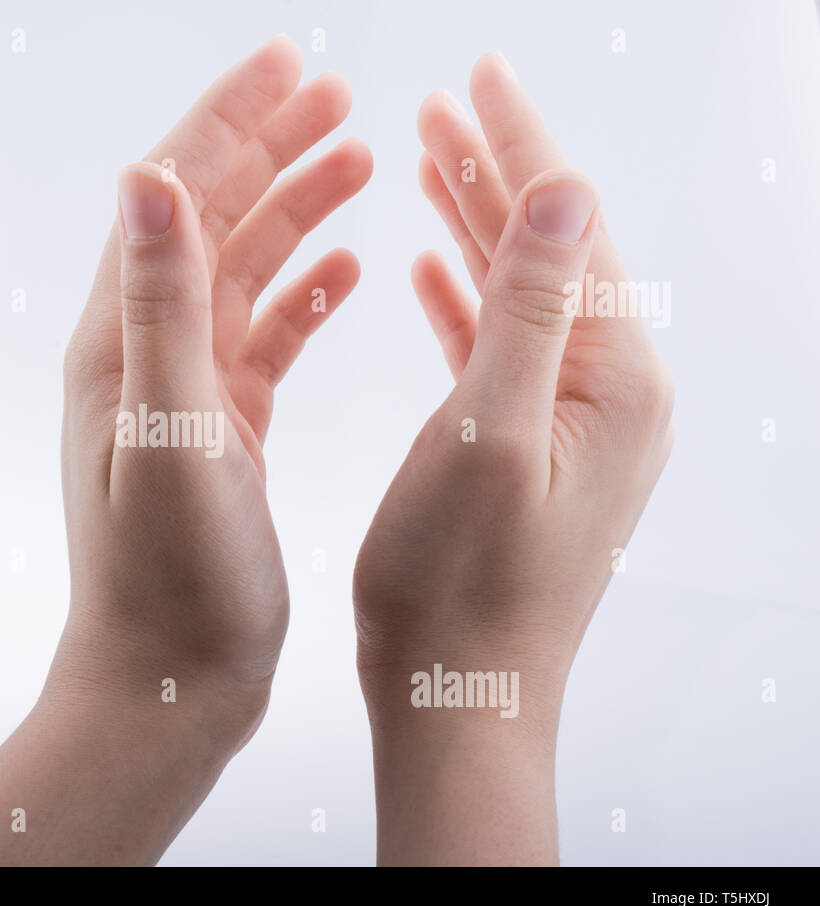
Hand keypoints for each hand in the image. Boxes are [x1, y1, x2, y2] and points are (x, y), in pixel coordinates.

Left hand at [0, 36, 370, 864]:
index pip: (173, 199)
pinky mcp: (222, 433)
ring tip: (361, 162)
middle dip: (269, 148)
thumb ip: (158, 307)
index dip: (227, 122)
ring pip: (244, 274)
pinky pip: (265, 340)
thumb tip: (143, 175)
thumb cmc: (167, 580)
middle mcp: (146, 354)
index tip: (289, 60)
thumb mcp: (166, 435)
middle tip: (339, 95)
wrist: (168, 682)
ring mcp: (186, 392)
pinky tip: (348, 273)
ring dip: (296, 212)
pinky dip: (305, 296)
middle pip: (209, 220)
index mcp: (124, 341)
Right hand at [352, 53, 672, 863]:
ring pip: (520, 292)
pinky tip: (429, 262)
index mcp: (616, 383)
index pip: (570, 231)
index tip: (478, 73)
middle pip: (551, 250)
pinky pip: (499, 344)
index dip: (519, 146)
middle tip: (443, 99)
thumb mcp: (490, 434)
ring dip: (476, 223)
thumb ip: (532, 308)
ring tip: (428, 156)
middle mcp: (610, 394)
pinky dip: (464, 295)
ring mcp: (571, 422)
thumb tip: (565, 188)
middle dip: (495, 169)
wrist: (456, 692)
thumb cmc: (459, 585)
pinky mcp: (528, 447)